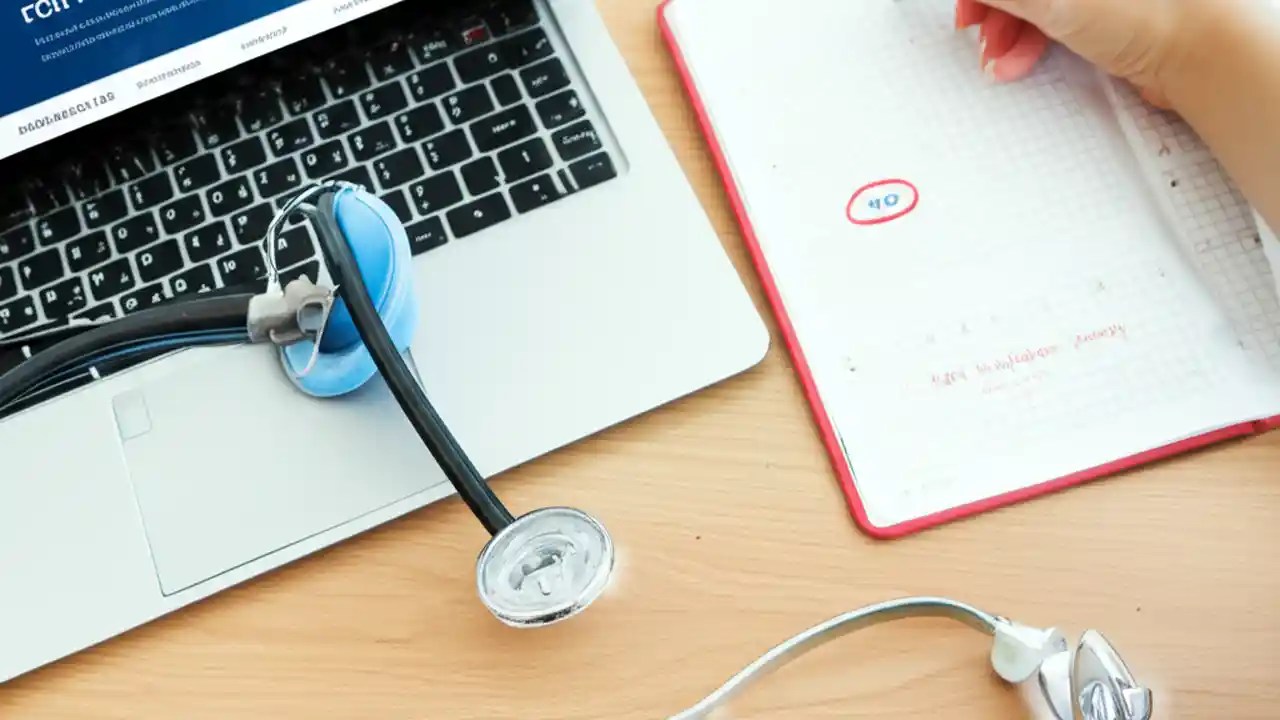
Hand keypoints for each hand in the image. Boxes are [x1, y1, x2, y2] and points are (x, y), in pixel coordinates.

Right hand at [955, 0, 1202, 108]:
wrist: (1205, 50)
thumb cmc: (1149, 10)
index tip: (964, 5)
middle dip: (990, 4)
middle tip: (976, 30)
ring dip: (1005, 27)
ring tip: (1000, 57)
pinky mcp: (1105, 2)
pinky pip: (1052, 11)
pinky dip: (1029, 36)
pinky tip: (1019, 59)